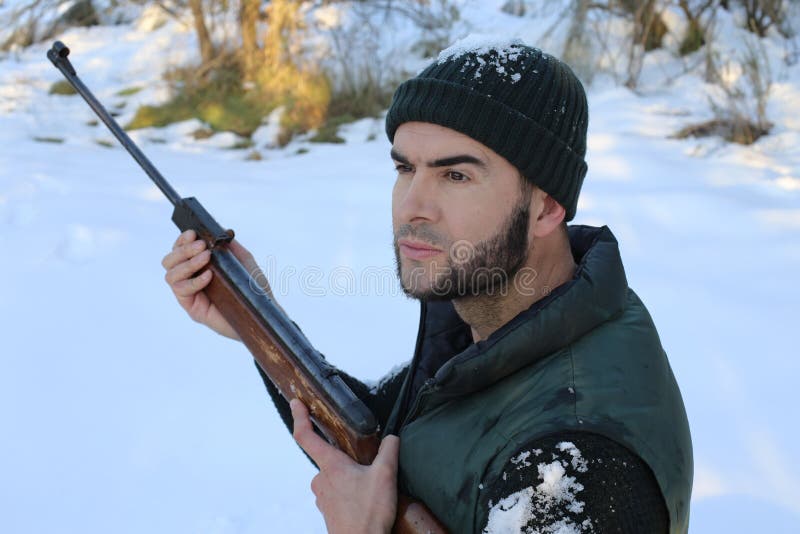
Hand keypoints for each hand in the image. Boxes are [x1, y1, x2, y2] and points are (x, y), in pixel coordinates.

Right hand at [161, 230, 274, 340]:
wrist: (260, 314)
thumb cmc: (252, 289)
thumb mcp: (243, 262)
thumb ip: (231, 247)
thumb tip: (221, 231)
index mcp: (198, 266)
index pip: (179, 250)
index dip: (182, 240)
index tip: (193, 233)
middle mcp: (189, 279)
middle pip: (169, 261)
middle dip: (183, 250)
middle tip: (201, 246)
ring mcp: (189, 294)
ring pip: (170, 275)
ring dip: (187, 263)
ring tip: (206, 258)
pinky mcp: (192, 308)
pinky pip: (182, 291)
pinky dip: (194, 280)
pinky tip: (209, 275)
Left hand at [290, 399, 398, 533]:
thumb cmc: (369, 514)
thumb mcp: (386, 476)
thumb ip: (389, 451)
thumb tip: (392, 438)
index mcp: (331, 466)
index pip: (306, 436)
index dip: (299, 417)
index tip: (296, 403)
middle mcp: (321, 480)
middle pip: (328, 459)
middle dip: (347, 459)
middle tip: (367, 467)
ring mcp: (323, 497)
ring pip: (334, 478)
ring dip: (350, 478)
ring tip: (370, 488)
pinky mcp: (328, 511)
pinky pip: (337, 493)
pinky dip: (350, 492)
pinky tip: (365, 500)